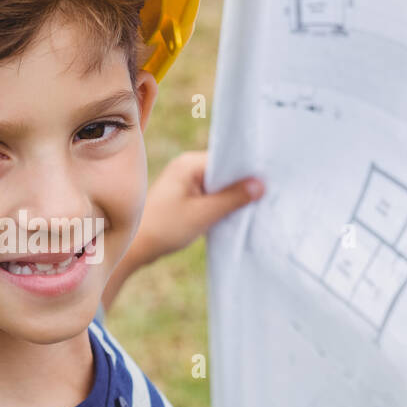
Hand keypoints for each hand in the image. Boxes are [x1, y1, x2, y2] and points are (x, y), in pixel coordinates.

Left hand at [131, 150, 264, 263]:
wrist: (136, 247)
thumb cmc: (165, 228)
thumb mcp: (203, 214)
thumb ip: (232, 198)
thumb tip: (261, 184)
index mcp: (188, 164)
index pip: (227, 159)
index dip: (247, 170)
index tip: (270, 179)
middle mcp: (186, 167)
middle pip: (224, 171)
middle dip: (241, 184)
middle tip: (267, 195)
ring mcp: (184, 181)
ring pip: (218, 185)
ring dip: (231, 196)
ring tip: (252, 205)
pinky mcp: (184, 196)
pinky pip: (209, 195)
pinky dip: (220, 203)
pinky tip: (233, 213)